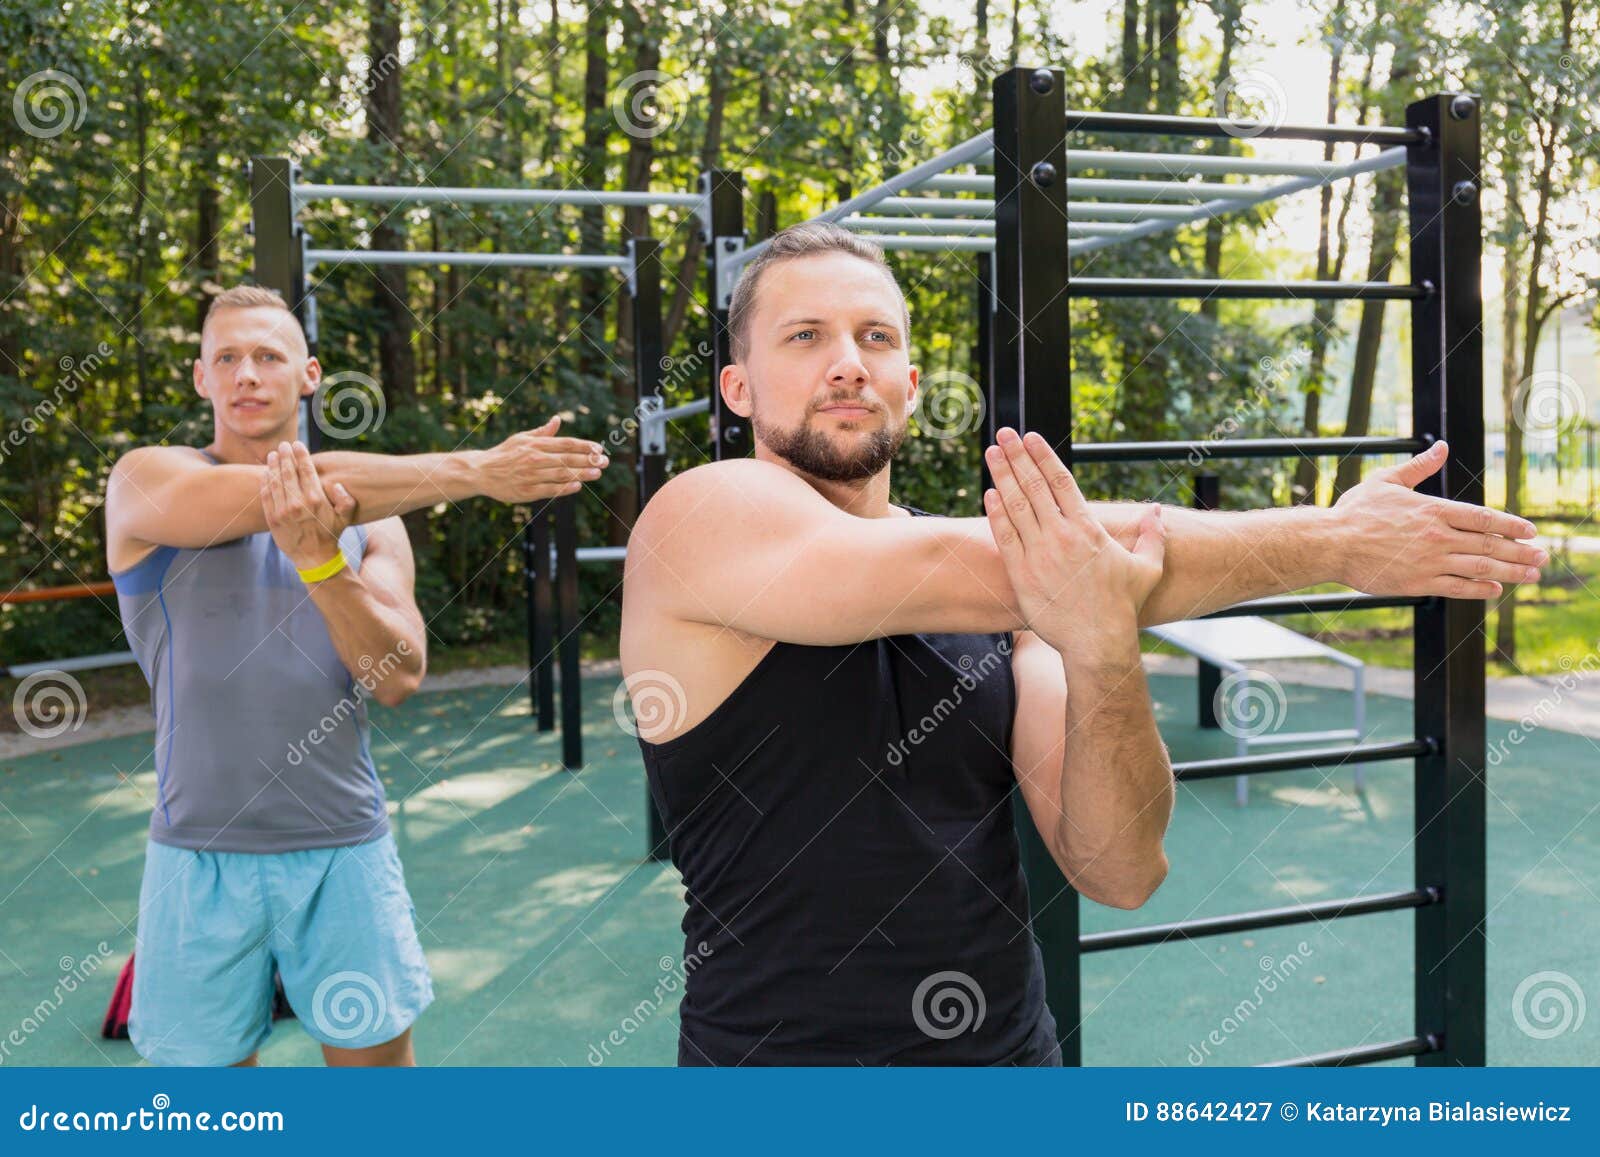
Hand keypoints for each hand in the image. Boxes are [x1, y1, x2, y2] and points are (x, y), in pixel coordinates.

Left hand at [261, 441, 357, 572]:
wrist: (314, 558)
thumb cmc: (330, 535)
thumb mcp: (345, 518)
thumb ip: (345, 500)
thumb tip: (336, 484)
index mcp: (316, 500)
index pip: (306, 470)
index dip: (301, 455)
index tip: (298, 444)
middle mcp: (298, 504)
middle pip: (289, 472)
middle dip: (285, 455)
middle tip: (283, 445)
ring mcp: (282, 511)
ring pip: (275, 481)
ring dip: (273, 465)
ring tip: (273, 454)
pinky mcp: (272, 519)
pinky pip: (266, 495)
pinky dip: (265, 481)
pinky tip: (266, 472)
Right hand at [479, 416, 609, 502]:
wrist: (481, 471)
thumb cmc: (504, 454)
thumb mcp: (522, 438)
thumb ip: (543, 432)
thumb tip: (558, 419)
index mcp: (535, 444)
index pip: (565, 444)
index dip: (584, 446)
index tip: (599, 448)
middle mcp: (534, 458)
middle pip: (567, 459)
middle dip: (588, 460)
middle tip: (605, 461)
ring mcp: (531, 476)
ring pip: (561, 475)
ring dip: (581, 474)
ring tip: (597, 473)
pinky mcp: (527, 492)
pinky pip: (549, 490)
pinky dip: (564, 488)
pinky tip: (577, 486)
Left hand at [984, 428, 1164, 661]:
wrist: (1097, 642)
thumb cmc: (1122, 606)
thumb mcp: (1148, 568)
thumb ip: (1153, 536)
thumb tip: (1157, 512)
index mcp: (1088, 529)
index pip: (1061, 481)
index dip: (1044, 456)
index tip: (1031, 437)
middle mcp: (1061, 536)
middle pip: (1034, 486)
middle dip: (1017, 456)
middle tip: (1004, 433)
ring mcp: (1038, 554)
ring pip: (1015, 505)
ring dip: (1002, 476)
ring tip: (991, 452)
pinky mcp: (1021, 573)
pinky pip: (1005, 536)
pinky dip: (995, 513)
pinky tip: (989, 493)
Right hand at [1332, 441, 1545, 597]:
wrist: (1331, 543)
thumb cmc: (1355, 511)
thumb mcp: (1387, 481)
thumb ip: (1420, 467)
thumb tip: (1443, 448)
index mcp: (1433, 510)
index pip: (1484, 518)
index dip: (1511, 525)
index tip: (1531, 531)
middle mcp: (1437, 536)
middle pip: (1490, 544)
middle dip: (1522, 552)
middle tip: (1543, 557)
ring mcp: (1429, 561)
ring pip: (1480, 567)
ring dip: (1511, 572)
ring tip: (1532, 575)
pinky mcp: (1417, 582)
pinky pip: (1457, 587)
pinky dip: (1480, 589)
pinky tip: (1496, 588)